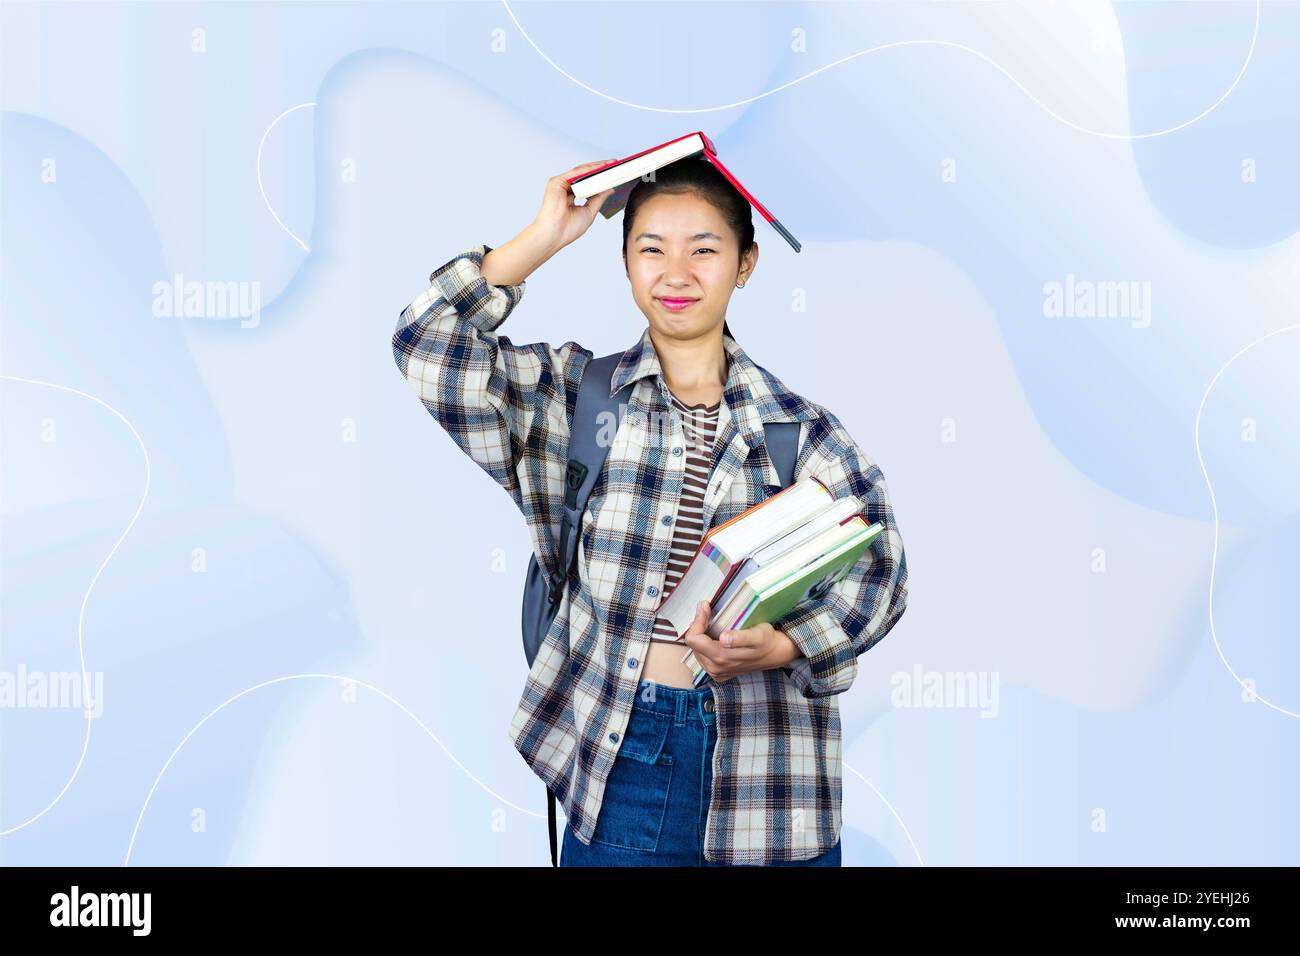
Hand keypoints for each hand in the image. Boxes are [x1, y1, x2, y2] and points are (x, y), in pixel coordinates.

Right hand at [530, 160, 617, 251]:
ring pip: (581, 172)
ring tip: (611, 164)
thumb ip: (599, 198)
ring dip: (596, 167)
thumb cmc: (567, 229)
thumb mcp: (589, 211)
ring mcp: (560, 184)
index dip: (600, 178)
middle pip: (584, 175)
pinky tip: (601, 168)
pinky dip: (589, 170)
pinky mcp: (556, 182)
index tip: (614, 174)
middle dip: (600, 169)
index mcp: (570, 196)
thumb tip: (610, 188)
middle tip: (616, 165)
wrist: (553, 236)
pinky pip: (576, 173)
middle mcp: (564, 188)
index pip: (587, 183)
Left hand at [682, 601, 800, 683]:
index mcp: (721, 658)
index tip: (705, 606)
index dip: (697, 620)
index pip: (694, 639)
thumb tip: (723, 638)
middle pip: (694, 644)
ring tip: (711, 621)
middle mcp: (715, 668)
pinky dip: (706, 643)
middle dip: (698, 625)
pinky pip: (703, 656)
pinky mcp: (718, 673)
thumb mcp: (757, 636)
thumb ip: (740, 638)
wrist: (774, 654)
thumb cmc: (765, 641)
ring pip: (697, 650)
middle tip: (707, 610)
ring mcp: (716, 672)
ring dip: (702, 634)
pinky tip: (715, 635)